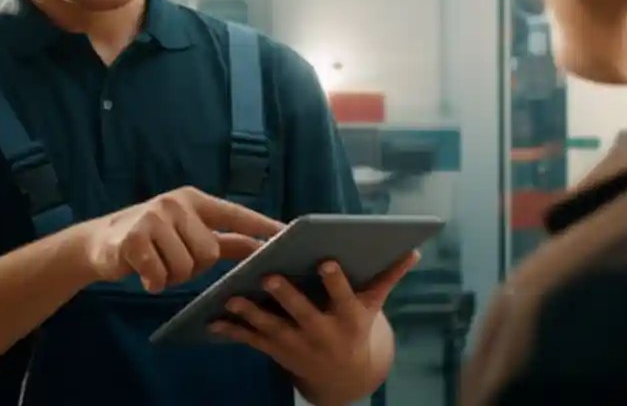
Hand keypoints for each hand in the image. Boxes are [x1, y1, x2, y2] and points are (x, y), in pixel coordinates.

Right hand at [82, 186, 284, 292]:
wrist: (99, 242)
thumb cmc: (153, 240)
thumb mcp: (188, 232)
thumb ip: (224, 239)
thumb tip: (262, 248)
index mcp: (196, 200)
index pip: (236, 214)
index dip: (262, 225)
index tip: (289, 234)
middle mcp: (177, 204)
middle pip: (209, 252)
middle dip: (195, 267)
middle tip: (173, 262)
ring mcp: (154, 217)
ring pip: (185, 266)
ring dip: (172, 276)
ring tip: (156, 265)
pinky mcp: (134, 238)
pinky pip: (159, 274)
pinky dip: (153, 282)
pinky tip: (144, 275)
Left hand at [211, 251, 419, 399]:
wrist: (344, 376)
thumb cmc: (356, 325)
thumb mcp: (373, 304)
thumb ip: (388, 276)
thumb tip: (413, 250)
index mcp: (349, 317)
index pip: (343, 296)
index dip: (335, 281)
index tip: (325, 261)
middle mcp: (324, 333)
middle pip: (303, 313)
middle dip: (286, 296)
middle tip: (269, 275)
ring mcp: (298, 345)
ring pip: (272, 329)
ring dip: (251, 314)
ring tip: (231, 298)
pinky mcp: (277, 352)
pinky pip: (252, 342)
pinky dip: (232, 332)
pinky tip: (212, 321)